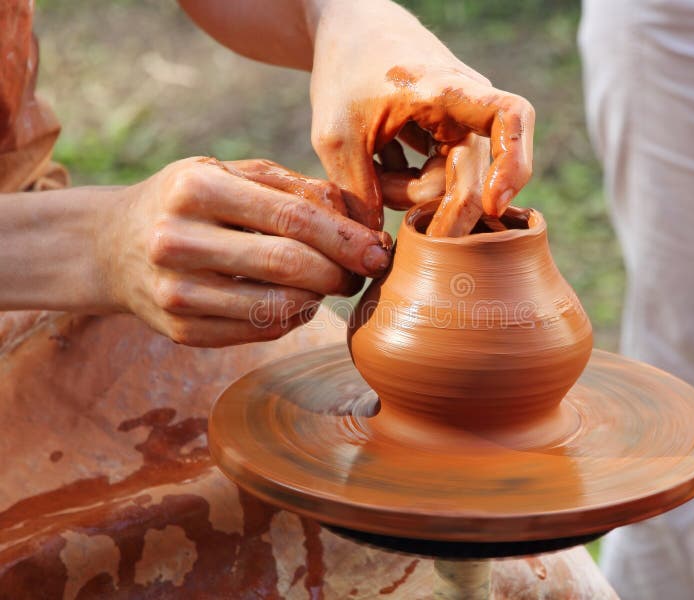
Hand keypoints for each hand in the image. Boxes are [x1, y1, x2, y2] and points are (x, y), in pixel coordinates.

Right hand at [99, 156, 391, 346]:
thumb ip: (295, 189)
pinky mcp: (180, 331)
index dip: (346, 238)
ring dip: (319, 299)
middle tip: (361, 271)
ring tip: (327, 283)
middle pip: (290, 266)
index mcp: (197, 189)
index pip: (293, 218)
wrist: (114, 244)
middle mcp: (179, 240)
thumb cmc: (191, 201)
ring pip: (278, 307)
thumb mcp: (232, 174)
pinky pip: (259, 332)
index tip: (380, 251)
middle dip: (340, 273)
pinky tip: (293, 300)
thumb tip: (359, 220)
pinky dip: (291, 318)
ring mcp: (175, 291)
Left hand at [308, 0, 534, 234]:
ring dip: (409, 193)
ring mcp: (460, 124)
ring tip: (374, 170)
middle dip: (435, 212)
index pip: (510, 116)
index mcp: (446, 90)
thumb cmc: (344, 70)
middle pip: (469, 179)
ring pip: (448, 184)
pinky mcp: (448, 138)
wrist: (351, 30)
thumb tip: (378, 252)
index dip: (513, 163)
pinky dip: (409, 184)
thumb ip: (356, 191)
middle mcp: (466, 108)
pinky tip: (383, 166)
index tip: (493, 203)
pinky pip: (439, 178)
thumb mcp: (334, 135)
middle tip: (411, 240)